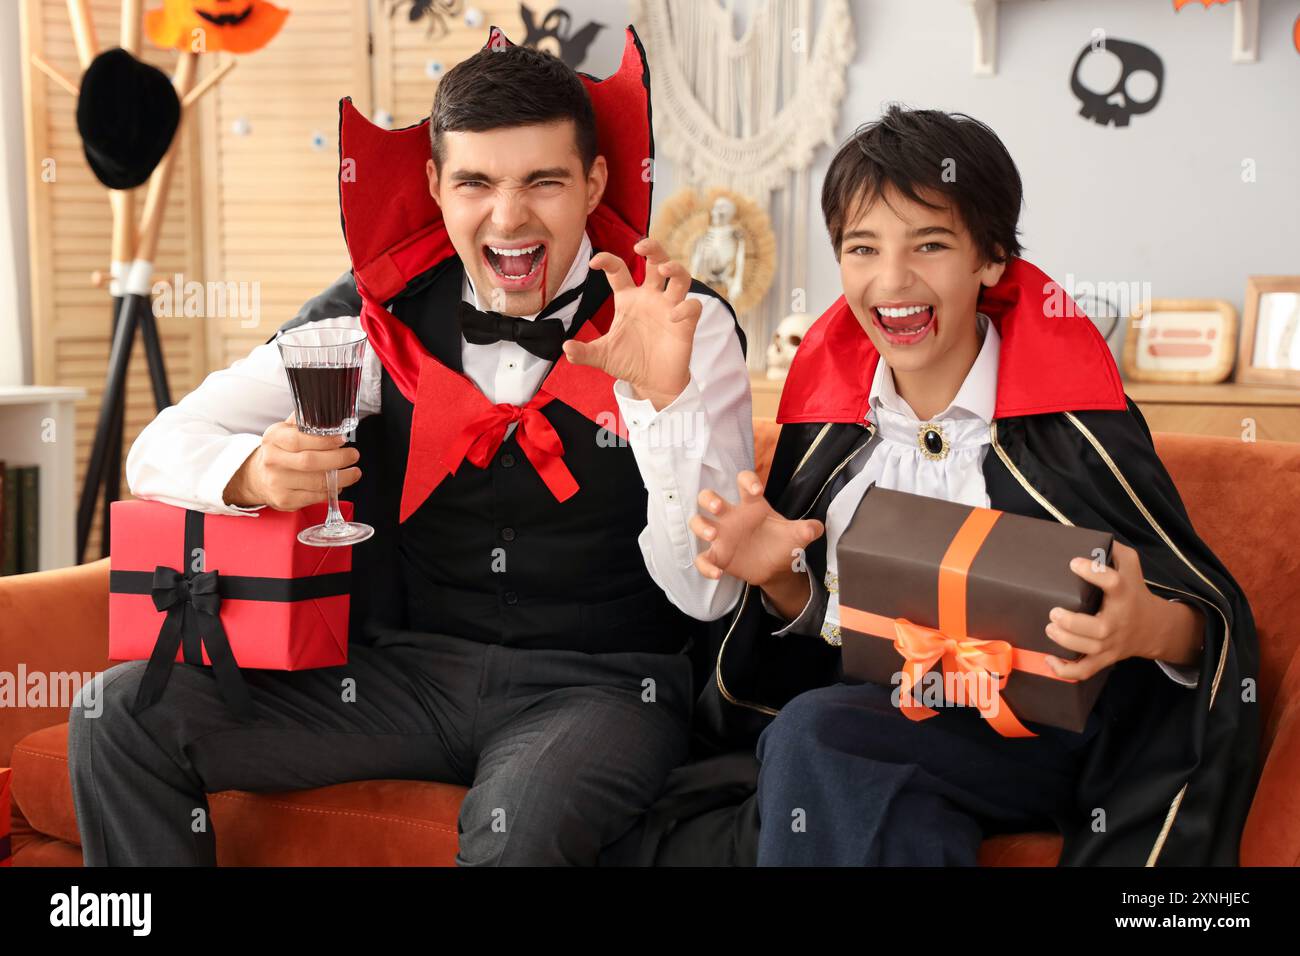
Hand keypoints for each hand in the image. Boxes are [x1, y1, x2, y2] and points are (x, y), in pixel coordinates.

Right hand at [222, 413, 361, 510]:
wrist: (258, 477)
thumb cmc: (280, 451)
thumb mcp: (285, 431)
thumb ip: (304, 421)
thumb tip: (330, 411)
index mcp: (273, 438)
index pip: (299, 439)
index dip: (325, 440)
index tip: (342, 439)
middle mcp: (272, 460)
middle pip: (309, 461)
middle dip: (337, 459)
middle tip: (353, 455)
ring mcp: (277, 482)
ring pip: (316, 482)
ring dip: (341, 478)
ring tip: (354, 472)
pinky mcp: (285, 499)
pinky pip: (315, 496)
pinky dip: (331, 490)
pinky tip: (338, 484)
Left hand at [562, 237, 700, 410]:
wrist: (652, 382)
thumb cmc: (629, 362)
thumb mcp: (602, 356)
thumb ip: (584, 352)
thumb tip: (565, 348)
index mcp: (628, 298)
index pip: (618, 270)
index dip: (607, 261)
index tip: (594, 263)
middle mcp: (650, 297)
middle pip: (655, 261)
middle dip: (652, 248)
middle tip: (641, 245)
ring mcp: (669, 307)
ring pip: (680, 276)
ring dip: (675, 267)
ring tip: (664, 269)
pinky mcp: (686, 323)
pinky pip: (692, 306)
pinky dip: (685, 307)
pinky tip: (673, 317)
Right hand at [690, 470, 824, 589]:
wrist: (777, 568)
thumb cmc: (782, 544)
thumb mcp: (797, 536)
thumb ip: (807, 530)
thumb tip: (818, 528)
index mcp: (752, 506)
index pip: (744, 482)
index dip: (747, 481)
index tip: (756, 490)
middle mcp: (732, 517)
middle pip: (709, 497)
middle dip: (709, 499)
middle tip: (718, 507)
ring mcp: (722, 536)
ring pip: (698, 522)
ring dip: (701, 525)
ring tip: (713, 534)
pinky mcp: (718, 556)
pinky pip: (703, 558)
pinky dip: (706, 565)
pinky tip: (717, 573)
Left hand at [1043, 541, 1204, 679]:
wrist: (1154, 628)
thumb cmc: (1134, 592)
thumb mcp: (1131, 566)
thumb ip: (1115, 550)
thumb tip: (1092, 538)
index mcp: (1124, 595)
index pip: (1113, 583)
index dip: (1094, 572)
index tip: (1074, 563)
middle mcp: (1118, 622)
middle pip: (1098, 628)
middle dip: (1072, 622)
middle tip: (1055, 610)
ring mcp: (1110, 644)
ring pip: (1088, 650)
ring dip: (1065, 641)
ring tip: (1050, 627)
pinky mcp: (1104, 659)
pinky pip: (1084, 671)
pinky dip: (1065, 671)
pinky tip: (1049, 659)